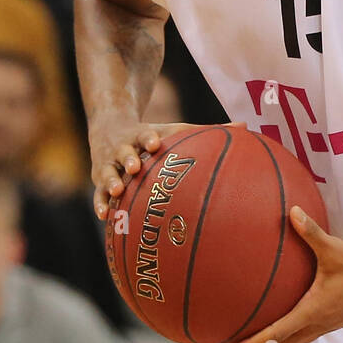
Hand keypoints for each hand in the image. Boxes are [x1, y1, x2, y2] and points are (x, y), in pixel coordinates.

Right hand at [88, 119, 239, 218]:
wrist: (110, 130)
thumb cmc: (153, 137)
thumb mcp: (174, 129)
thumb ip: (205, 131)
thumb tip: (244, 126)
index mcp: (141, 136)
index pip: (143, 135)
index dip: (148, 138)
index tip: (155, 143)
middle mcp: (122, 149)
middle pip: (123, 153)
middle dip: (128, 159)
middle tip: (134, 166)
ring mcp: (108, 165)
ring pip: (107, 173)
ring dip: (111, 181)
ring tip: (116, 191)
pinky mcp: (99, 180)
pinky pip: (97, 194)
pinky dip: (100, 204)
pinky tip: (105, 217)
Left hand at [222, 207, 342, 342]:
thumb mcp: (335, 249)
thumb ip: (311, 232)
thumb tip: (292, 212)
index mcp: (312, 312)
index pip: (274, 335)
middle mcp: (318, 324)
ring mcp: (328, 324)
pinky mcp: (336, 320)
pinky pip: (307, 335)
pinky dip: (291, 337)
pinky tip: (288, 325)